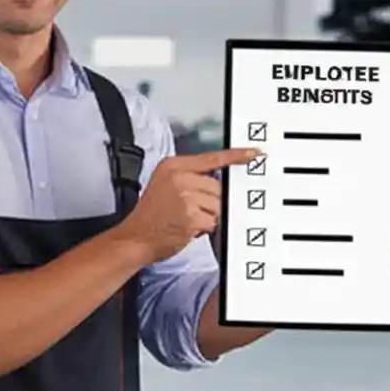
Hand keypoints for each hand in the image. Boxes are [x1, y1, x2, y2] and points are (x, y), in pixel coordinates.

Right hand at [115, 147, 260, 263]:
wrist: (135, 237)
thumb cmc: (152, 215)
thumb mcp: (165, 184)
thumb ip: (189, 177)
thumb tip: (218, 181)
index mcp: (173, 166)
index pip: (211, 158)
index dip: (235, 156)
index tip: (254, 153)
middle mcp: (179, 177)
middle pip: (218, 187)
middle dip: (212, 203)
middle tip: (191, 211)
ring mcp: (185, 196)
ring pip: (218, 205)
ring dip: (208, 217)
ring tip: (187, 220)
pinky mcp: (191, 215)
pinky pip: (213, 221)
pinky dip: (205, 228)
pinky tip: (188, 228)